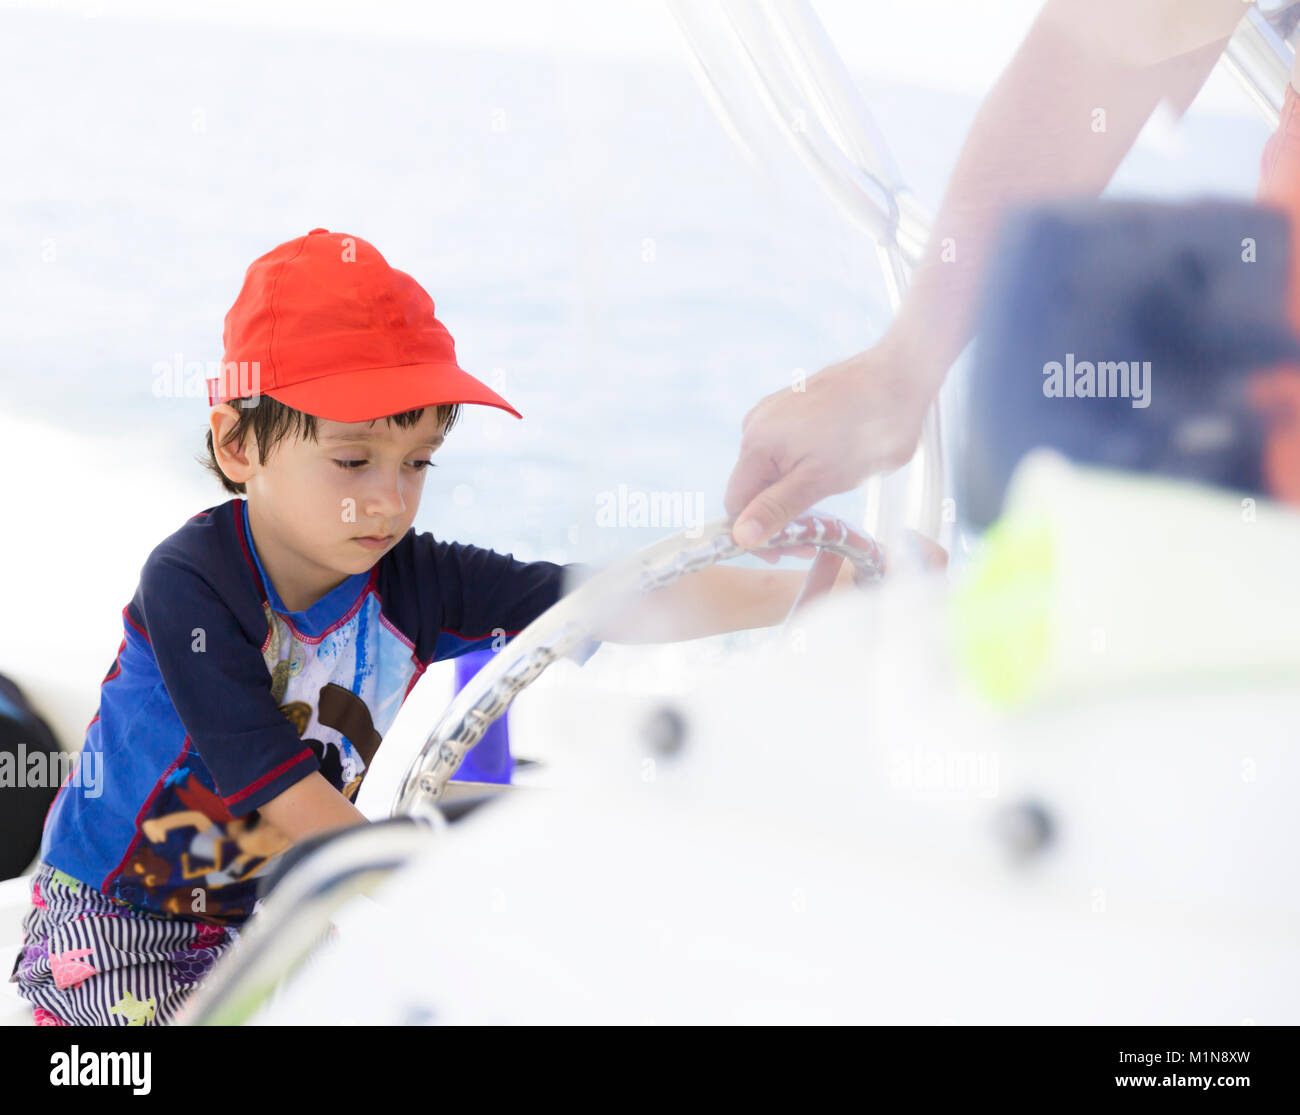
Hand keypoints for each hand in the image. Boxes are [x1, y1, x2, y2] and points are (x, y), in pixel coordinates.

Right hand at [724, 328, 939, 561]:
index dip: (757, 535)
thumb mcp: (821, 480)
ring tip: (827, 511)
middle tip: (815, 540)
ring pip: (770, 471)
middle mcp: (756, 424)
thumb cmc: (867, 428)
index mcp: (756, 442)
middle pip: (751, 488)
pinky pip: (784, 451)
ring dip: (790, 498)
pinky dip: (798, 473)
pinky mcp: (793, 406)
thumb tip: (739, 538)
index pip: (736, 504)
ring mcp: (774, 412)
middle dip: (777, 519)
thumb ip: (777, 509)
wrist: (901, 375)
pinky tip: (827, 479)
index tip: (790, 552)